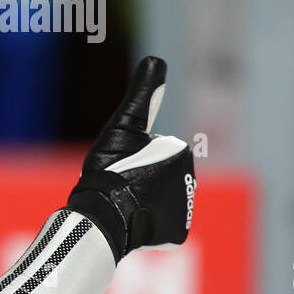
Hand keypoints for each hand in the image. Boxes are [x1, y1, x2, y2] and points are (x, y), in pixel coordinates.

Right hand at [66, 57, 195, 261]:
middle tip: (122, 184)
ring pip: (160, 198)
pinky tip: (134, 220)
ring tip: (125, 202)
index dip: (134, 157)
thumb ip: (142, 96)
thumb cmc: (110, 169)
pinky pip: (162, 223)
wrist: (102, 216)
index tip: (122, 164)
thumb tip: (156, 60)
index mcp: (181, 152)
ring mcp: (185, 209)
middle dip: (143, 179)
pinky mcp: (179, 233)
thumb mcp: (123, 126)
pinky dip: (148, 223)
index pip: (155, 151)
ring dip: (144, 200)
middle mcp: (190, 180)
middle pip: (160, 175)